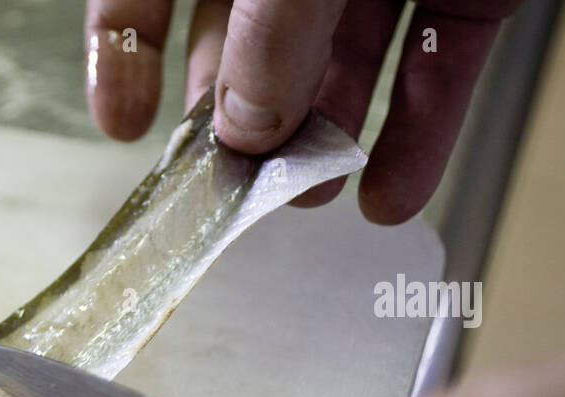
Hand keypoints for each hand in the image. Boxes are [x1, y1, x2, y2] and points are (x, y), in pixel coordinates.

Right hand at [84, 0, 522, 223]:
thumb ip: (267, 29)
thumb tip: (244, 126)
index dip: (126, 55)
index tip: (126, 129)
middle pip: (248, 36)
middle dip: (241, 116)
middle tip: (234, 183)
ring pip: (347, 58)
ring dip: (327, 138)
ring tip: (309, 198)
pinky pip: (439, 57)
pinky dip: (422, 130)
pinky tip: (391, 196)